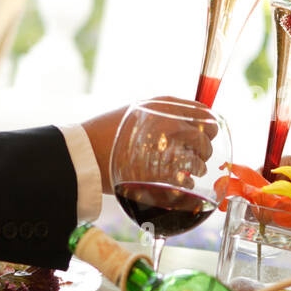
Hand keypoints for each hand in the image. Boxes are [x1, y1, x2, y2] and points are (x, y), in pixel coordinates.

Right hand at [107, 96, 226, 193]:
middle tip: (196, 156)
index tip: (204, 135)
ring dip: (196, 169)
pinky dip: (185, 185)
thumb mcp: (136, 112)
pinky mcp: (161, 174)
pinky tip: (177, 184)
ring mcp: (167, 148)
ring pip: (199, 162)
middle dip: (204, 149)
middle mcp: (170, 123)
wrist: (82, 154)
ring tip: (186, 172)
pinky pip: (187, 182)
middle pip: (206, 138)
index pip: (204, 112)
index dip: (208, 126)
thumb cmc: (106, 134)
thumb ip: (163, 115)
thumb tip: (190, 124)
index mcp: (165, 105)